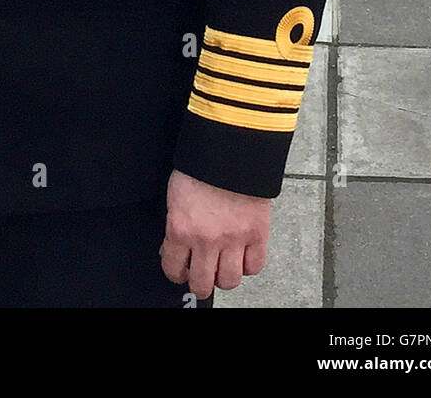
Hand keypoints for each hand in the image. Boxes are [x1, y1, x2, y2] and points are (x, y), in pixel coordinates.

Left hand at [160, 170, 270, 298]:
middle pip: (203, 284)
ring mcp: (234, 239)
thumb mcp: (175, 195)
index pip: (173, 269)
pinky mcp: (257, 233)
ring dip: (224, 277)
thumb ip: (176, 225)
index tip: (180, 267)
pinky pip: (254, 266)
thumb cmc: (200, 165)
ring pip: (229, 281)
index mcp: (181, 228)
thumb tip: (175, 247)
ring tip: (223, 266)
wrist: (230, 145)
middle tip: (201, 274)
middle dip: (199, 282)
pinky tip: (242, 255)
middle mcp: (206, 239)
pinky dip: (248, 265)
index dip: (176, 271)